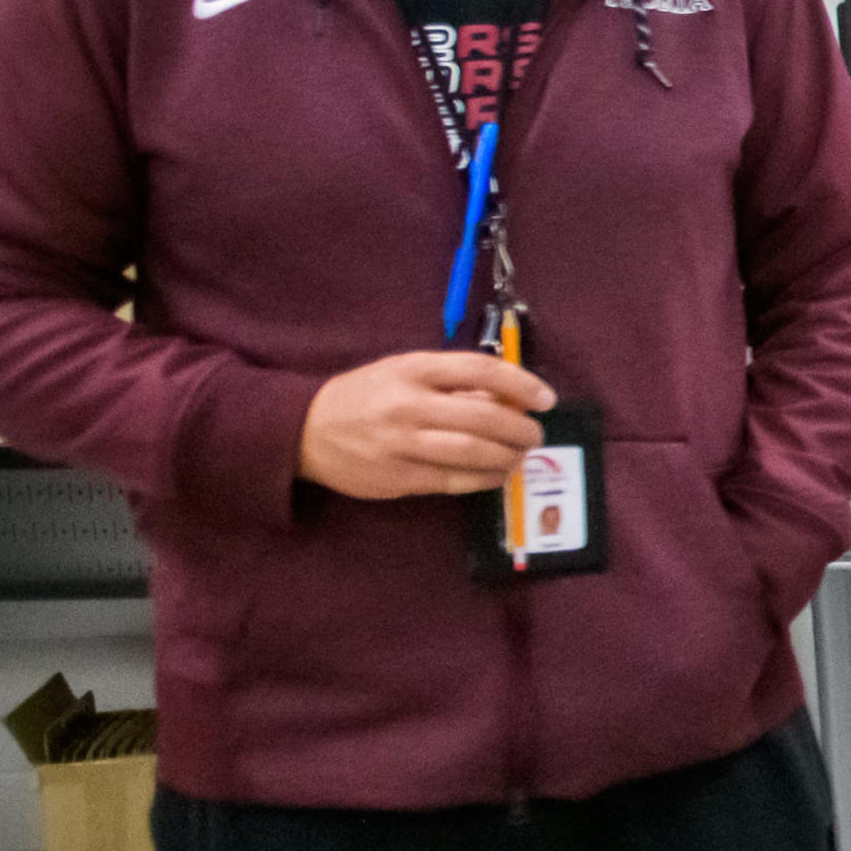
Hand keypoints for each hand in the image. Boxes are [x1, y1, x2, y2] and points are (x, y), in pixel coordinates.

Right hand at [298, 351, 555, 499]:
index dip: (521, 383)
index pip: (480, 369)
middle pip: (484, 416)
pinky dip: (485, 478)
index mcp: (412, 370)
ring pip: (473, 452)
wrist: (304, 430)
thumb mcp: (403, 372)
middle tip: (536, 434)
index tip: (546, 398)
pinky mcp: (398, 478)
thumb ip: (452, 380)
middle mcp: (408, 405)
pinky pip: (454, 481)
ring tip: (521, 455)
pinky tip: (498, 474)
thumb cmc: (365, 396)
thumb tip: (509, 396)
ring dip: (509, 456)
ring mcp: (402, 444)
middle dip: (522, 428)